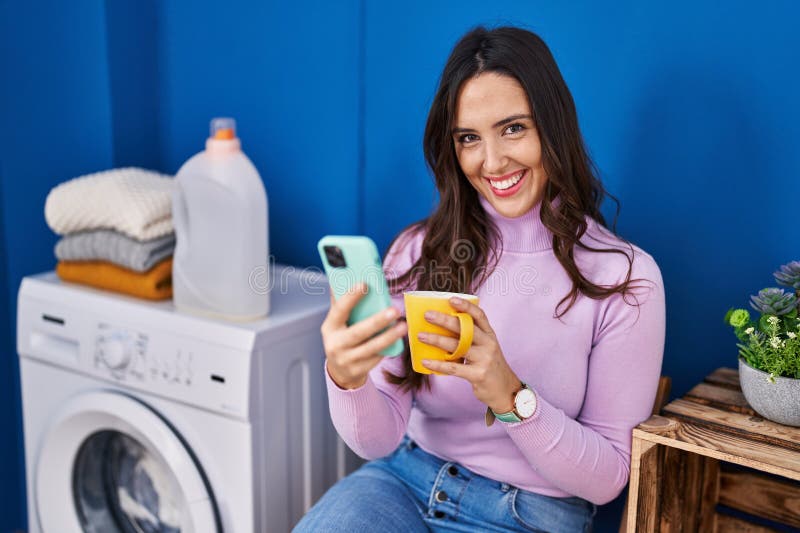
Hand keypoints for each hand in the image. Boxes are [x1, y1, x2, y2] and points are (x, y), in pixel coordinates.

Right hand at [320, 283, 407, 389]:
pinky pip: (377, 358)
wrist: (340, 372)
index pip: (339, 310)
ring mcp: (347, 360)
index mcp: (330, 328)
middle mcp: (336, 344)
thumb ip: (341, 303)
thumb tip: (344, 276)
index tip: (365, 284)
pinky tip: (399, 339)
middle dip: (377, 321)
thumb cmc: (341, 339)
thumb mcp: (337, 323)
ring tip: (403, 325)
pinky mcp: (359, 371)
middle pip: (358, 332)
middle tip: (395, 310)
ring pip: (372, 348)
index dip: (351, 297)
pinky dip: (389, 348)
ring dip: (389, 336)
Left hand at [419, 297, 520, 412]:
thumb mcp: (485, 348)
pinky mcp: (478, 374)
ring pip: (457, 346)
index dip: (466, 306)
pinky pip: (454, 368)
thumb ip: (470, 338)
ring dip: (437, 340)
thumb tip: (441, 327)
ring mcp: (485, 359)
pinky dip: (438, 364)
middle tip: (427, 315)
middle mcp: (489, 344)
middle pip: (466, 328)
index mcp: (490, 335)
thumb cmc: (489, 365)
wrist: (505, 390)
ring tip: (421, 336)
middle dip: (445, 320)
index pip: (479, 315)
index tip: (451, 299)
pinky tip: (425, 361)